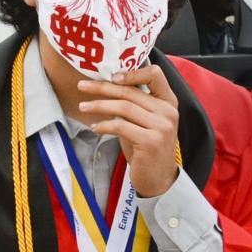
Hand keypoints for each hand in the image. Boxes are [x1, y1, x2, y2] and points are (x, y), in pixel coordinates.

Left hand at [76, 66, 179, 197]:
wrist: (158, 179)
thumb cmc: (146, 148)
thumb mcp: (144, 122)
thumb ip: (134, 104)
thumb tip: (105, 85)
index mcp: (169, 102)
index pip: (155, 74)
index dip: (132, 72)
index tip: (110, 76)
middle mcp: (168, 112)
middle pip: (130, 91)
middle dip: (102, 87)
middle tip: (82, 85)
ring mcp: (162, 127)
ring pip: (123, 107)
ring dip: (99, 105)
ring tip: (83, 107)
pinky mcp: (151, 141)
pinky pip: (121, 126)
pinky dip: (104, 125)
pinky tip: (95, 127)